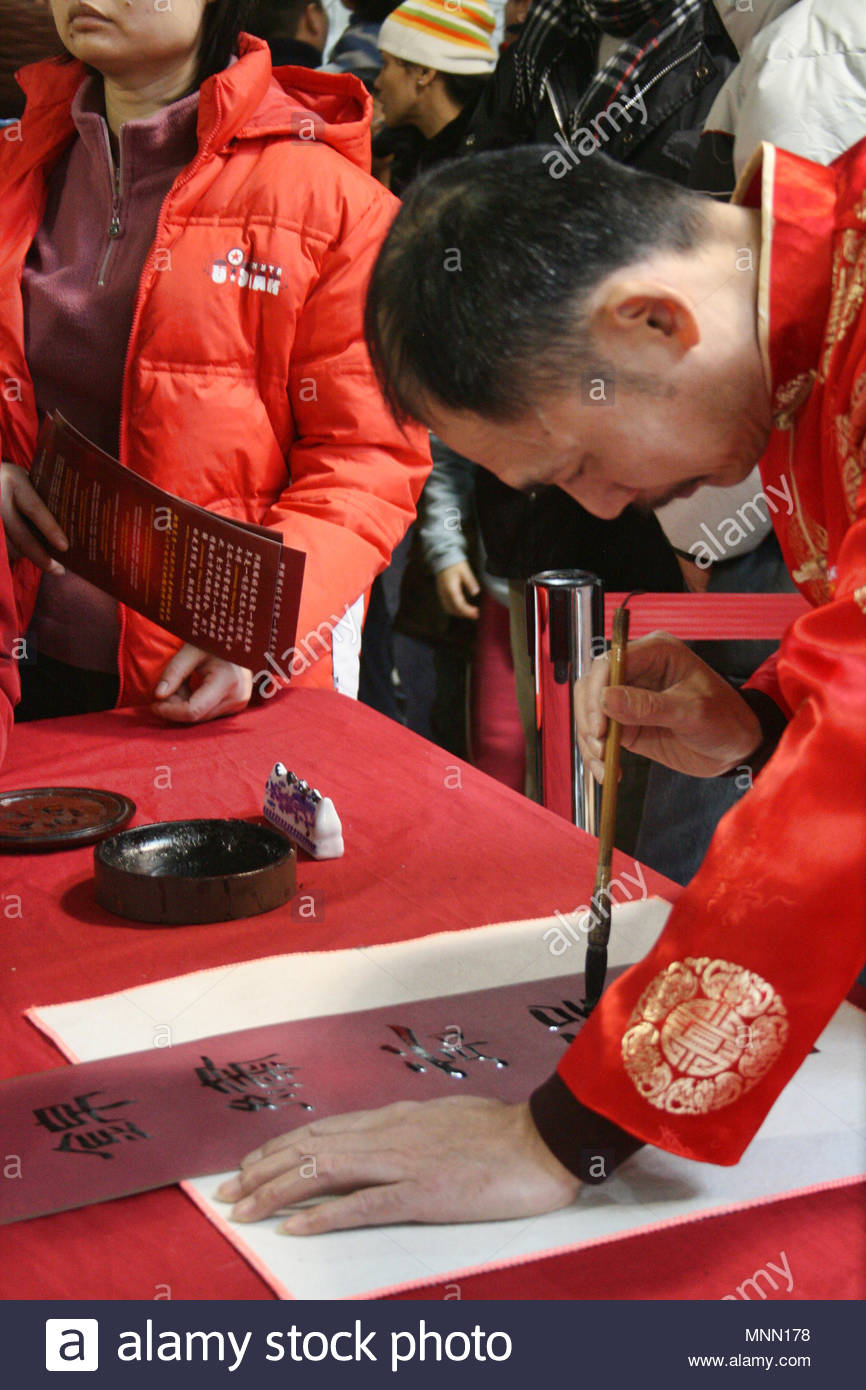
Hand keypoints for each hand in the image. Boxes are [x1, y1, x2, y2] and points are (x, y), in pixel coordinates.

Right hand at [0, 461, 67, 572]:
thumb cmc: (15, 481)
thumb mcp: (27, 481)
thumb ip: (43, 497)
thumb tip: (73, 526)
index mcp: (14, 480)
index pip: (34, 509)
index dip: (50, 529)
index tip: (65, 547)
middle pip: (21, 535)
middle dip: (41, 556)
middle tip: (59, 570)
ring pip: (10, 545)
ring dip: (29, 557)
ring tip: (51, 565)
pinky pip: (3, 547)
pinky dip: (15, 553)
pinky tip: (26, 554)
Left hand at [151, 644, 252, 723]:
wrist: (238, 638)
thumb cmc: (214, 640)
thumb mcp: (191, 651)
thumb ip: (173, 672)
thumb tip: (158, 696)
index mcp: (227, 681)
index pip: (193, 711)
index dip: (170, 711)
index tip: (154, 705)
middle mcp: (237, 696)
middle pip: (197, 715)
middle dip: (176, 706)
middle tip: (166, 687)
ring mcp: (240, 702)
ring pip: (202, 716)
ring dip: (184, 705)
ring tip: (182, 683)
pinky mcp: (238, 705)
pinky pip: (210, 712)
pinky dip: (195, 704)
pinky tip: (193, 688)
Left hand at [215, 1097, 580, 1233]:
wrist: (545, 1140)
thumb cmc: (503, 1133)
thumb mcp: (446, 1121)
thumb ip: (411, 1130)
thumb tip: (385, 1138)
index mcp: (395, 1118)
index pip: (322, 1130)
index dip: (279, 1148)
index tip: (248, 1165)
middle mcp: (390, 1133)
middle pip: (310, 1147)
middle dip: (261, 1170)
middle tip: (225, 1192)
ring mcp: (405, 1162)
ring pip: (324, 1170)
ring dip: (277, 1190)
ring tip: (242, 1208)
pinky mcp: (424, 1193)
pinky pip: (363, 1205)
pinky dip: (323, 1215)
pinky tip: (295, 1228)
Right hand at [435, 561, 480, 618]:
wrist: (443, 558)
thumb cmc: (455, 564)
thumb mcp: (465, 571)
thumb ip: (470, 582)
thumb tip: (476, 593)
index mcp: (451, 589)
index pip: (459, 605)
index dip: (468, 611)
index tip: (477, 613)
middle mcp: (444, 593)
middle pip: (453, 610)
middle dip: (464, 614)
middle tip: (476, 614)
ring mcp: (441, 594)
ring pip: (449, 609)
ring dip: (459, 613)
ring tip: (470, 613)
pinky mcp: (441, 593)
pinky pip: (446, 605)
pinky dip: (455, 610)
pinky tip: (462, 609)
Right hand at [576, 631, 762, 779]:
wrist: (736, 747)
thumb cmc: (726, 719)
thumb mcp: (692, 712)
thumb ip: (649, 706)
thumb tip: (606, 699)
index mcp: (656, 652)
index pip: (609, 662)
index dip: (597, 691)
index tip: (599, 724)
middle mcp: (637, 670)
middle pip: (592, 686)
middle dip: (589, 718)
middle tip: (599, 746)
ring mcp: (628, 698)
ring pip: (589, 712)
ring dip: (589, 740)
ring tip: (603, 763)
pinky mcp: (625, 723)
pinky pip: (600, 735)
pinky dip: (597, 754)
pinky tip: (607, 771)